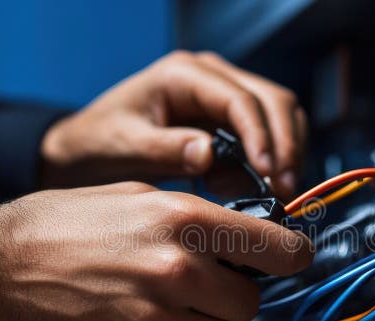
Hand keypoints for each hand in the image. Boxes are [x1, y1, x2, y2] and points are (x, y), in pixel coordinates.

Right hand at [0, 182, 312, 320]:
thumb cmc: (63, 225)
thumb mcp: (135, 195)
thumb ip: (195, 217)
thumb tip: (241, 238)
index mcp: (182, 220)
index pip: (276, 247)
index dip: (293, 255)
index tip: (295, 259)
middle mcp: (177, 269)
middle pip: (250, 302)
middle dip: (232, 296)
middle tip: (200, 285)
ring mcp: (157, 319)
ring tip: (162, 305)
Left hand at [41, 51, 307, 197]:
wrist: (88, 146)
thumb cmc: (100, 141)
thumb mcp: (125, 145)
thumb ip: (165, 148)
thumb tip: (209, 155)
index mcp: (183, 73)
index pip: (241, 99)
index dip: (261, 136)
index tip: (269, 174)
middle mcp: (211, 76)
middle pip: (273, 101)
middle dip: (286, 146)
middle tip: (284, 190)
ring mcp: (224, 94)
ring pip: (279, 115)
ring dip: (285, 154)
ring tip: (268, 192)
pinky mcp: (228, 117)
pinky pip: (266, 134)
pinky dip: (269, 161)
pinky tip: (246, 186)